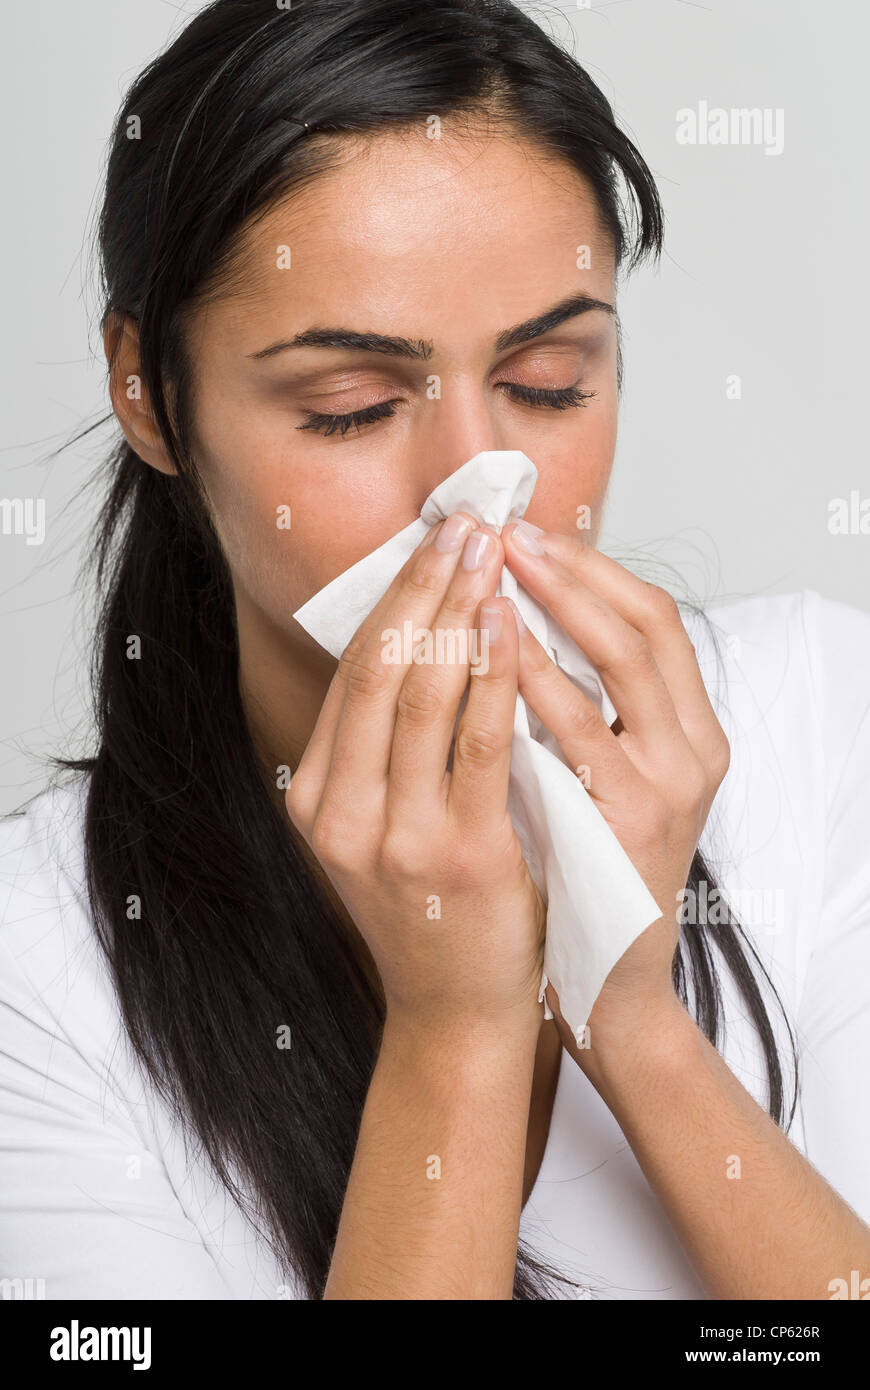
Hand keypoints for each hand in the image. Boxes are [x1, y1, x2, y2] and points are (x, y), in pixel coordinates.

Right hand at [286, 513, 545, 1038]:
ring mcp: (393, 836)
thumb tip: (422, 646)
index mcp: (316, 798)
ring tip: (491, 554)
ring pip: (420, 695)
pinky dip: (494, 676)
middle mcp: (340, 813)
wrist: (457, 1015)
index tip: (431, 542)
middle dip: (423, 587)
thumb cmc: (433, 912)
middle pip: (378, 670)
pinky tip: (512, 625)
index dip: (393, 600)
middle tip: (463, 525)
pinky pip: (478, 744)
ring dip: (457, 613)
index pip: (352, 674)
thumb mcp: (384, 829)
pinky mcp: (458, 855)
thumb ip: (387, 754)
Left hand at [501, 520, 730, 1059]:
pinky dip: (535, 682)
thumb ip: (580, 714)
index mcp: (694, 735)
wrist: (606, 979)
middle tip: (506, 532)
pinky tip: (491, 648)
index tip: (529, 534)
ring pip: (618, 666)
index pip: (656, 620)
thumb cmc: (588, 870)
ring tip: (494, 567)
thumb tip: (514, 626)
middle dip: (570, 570)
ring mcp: (669, 789)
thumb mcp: (602, 781)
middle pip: (644, 626)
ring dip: (553, 607)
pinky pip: (576, 736)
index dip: (593, 569)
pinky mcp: (630, 827)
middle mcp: (695, 754)